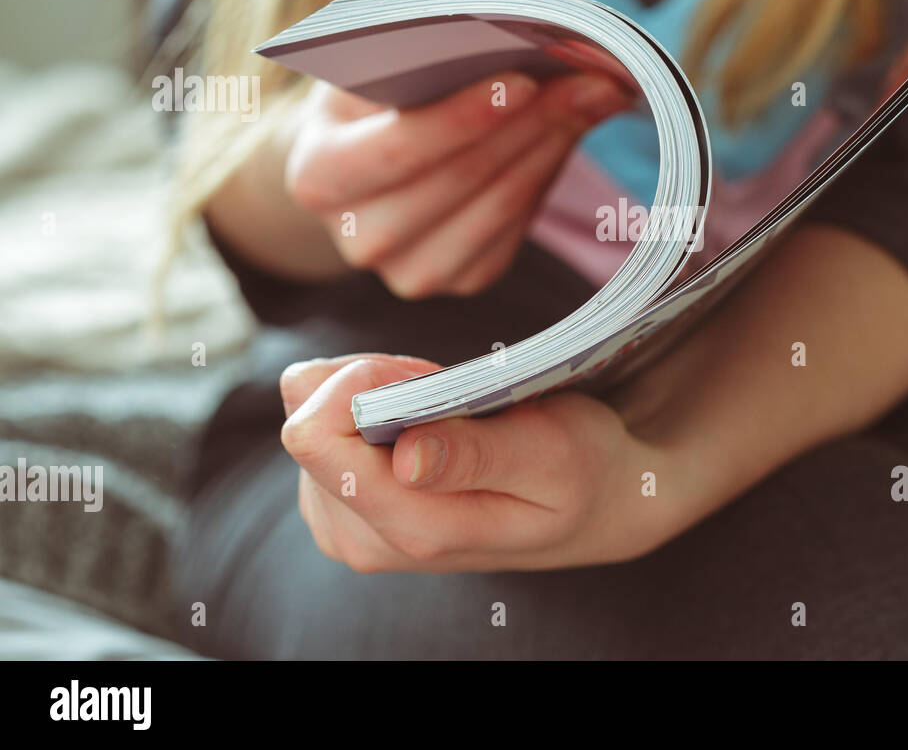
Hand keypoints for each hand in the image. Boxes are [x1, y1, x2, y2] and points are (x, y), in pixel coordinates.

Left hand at [279, 354, 684, 572]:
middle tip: (448, 389)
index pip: (315, 440)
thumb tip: (404, 459)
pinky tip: (427, 421)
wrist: (590, 506)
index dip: (359, 382)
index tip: (423, 374)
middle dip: (373, 384)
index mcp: (414, 528)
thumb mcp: (551, 454)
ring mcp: (348, 529)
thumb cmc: (581, 468)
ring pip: (311, 419)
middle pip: (309, 424)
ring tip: (448, 409)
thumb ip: (477, 456)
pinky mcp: (341, 509)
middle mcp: (364, 539)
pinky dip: (369, 408)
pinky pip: (321, 430)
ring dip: (375, 394)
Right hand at [283, 72, 627, 298]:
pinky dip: (547, 174)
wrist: (365, 160)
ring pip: (499, 206)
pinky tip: (567, 132)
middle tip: (588, 78)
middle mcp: (361, 239)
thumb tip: (525, 44)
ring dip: (552, 146)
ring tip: (593, 96)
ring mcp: (411, 271)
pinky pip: (517, 227)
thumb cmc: (373, 97)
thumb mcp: (376, 62)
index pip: (399, 149)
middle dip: (529, 123)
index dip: (464, 117)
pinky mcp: (461, 280)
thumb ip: (435, 54)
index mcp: (320, 177)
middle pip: (460, 179)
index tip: (524, 80)